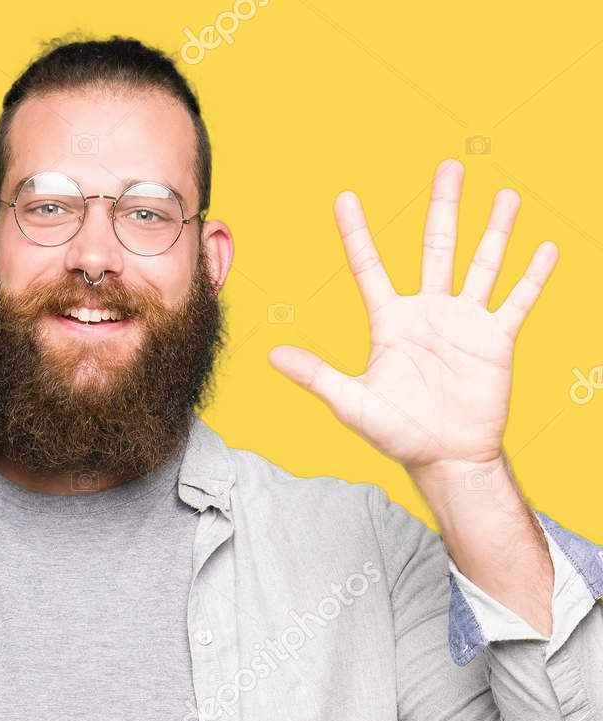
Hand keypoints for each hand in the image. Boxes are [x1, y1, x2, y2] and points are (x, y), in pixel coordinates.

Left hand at [268, 159, 558, 475]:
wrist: (445, 457)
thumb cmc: (396, 432)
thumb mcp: (352, 403)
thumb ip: (317, 376)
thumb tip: (272, 355)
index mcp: (389, 321)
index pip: (368, 266)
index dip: (356, 232)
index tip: (345, 197)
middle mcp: (428, 312)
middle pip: (436, 247)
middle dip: (444, 206)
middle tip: (450, 166)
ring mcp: (465, 322)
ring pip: (482, 263)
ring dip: (495, 229)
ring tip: (504, 194)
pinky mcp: (496, 339)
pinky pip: (517, 300)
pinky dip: (533, 275)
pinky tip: (545, 247)